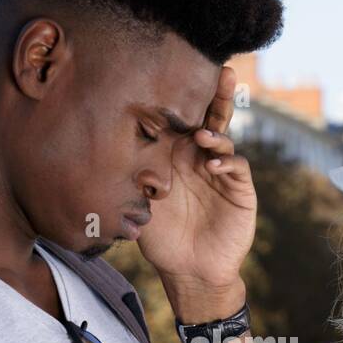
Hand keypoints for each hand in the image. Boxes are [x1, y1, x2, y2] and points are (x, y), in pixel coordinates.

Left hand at [138, 65, 255, 312]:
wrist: (188, 271)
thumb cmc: (161, 239)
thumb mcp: (139, 206)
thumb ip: (131, 180)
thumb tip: (102, 154)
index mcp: (176, 157)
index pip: (182, 121)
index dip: (182, 99)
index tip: (177, 73)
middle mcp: (200, 159)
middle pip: (211, 119)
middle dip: (217, 95)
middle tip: (221, 71)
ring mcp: (222, 172)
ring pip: (225, 139)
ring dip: (216, 133)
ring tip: (203, 136)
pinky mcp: (240, 190)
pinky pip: (237, 167)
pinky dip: (227, 160)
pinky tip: (213, 163)